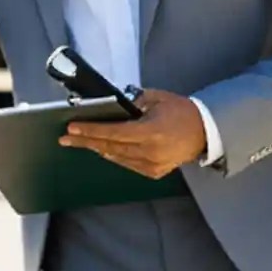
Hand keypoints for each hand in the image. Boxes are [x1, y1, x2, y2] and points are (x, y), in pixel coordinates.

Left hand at [59, 89, 207, 178]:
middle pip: (110, 147)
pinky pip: (127, 164)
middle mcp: (151, 152)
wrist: (205, 131)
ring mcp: (153, 165)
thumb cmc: (180, 111)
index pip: (113, 132)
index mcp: (151, 132)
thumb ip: (132, 101)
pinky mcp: (155, 172)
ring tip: (79, 141)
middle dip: (86, 141)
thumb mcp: (156, 98)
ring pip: (116, 157)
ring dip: (97, 148)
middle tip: (65, 138)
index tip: (72, 128)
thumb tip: (110, 105)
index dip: (91, 130)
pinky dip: (113, 155)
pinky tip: (101, 149)